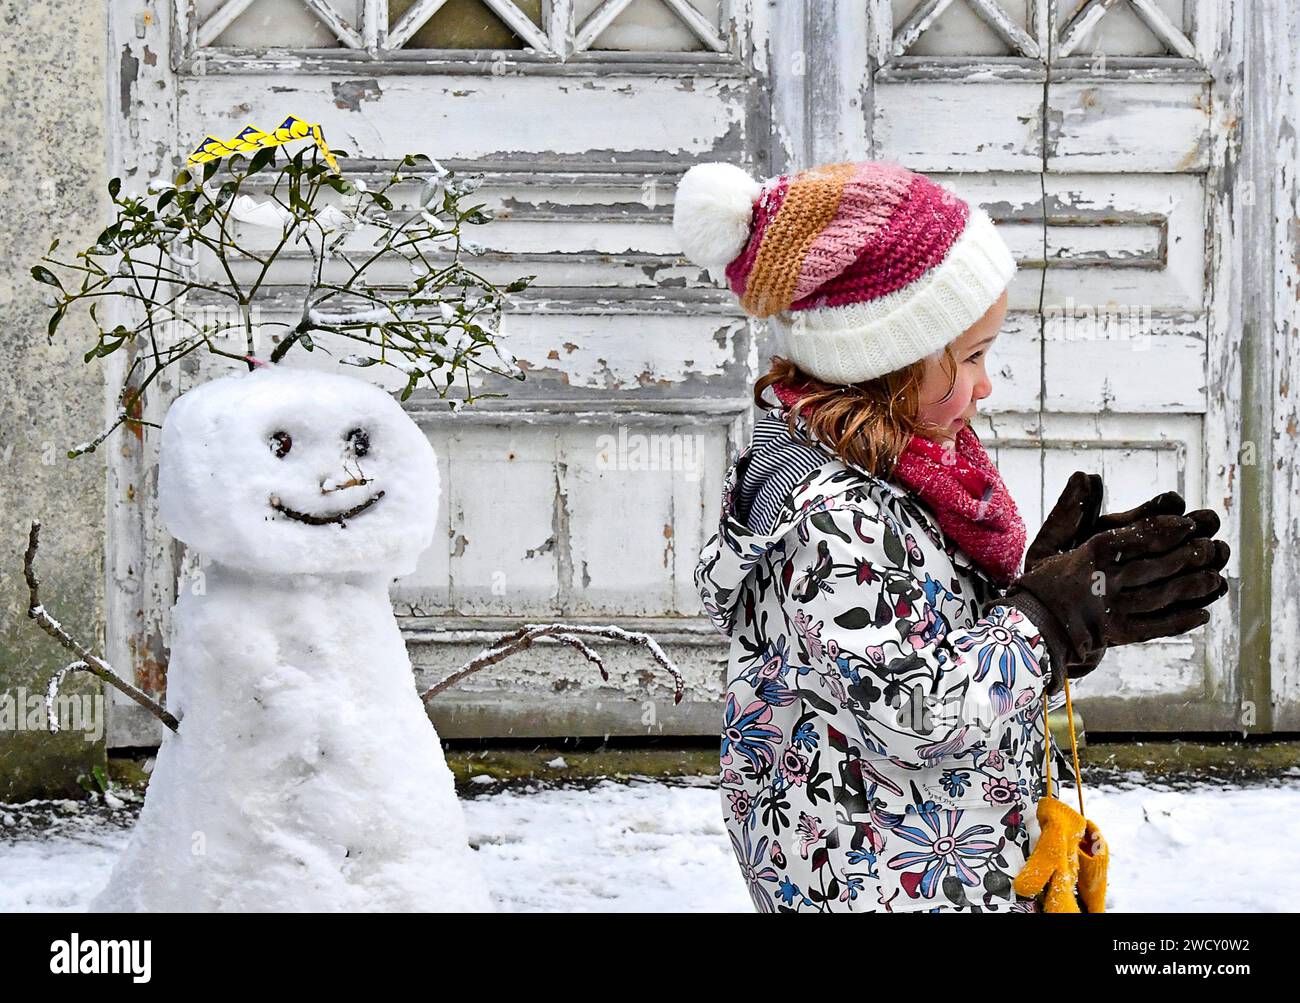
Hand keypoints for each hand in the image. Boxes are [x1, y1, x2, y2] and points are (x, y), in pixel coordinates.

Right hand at [997, 513, 1229, 685]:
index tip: (1189, 524)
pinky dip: (1183, 620)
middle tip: (1210, 548)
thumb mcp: (1050, 542)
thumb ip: (1071, 510)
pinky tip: (1203, 613)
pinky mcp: (1120, 634)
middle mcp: (1107, 579)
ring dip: (1193, 587)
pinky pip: (1159, 626)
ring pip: (1164, 595)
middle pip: (1158, 565)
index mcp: (1093, 553)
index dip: (1170, 530)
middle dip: (1189, 556)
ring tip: (1214, 578)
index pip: (1141, 537)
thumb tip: (1085, 475)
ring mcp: (1115, 608)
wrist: (1033, 625)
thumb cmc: (1044, 581)